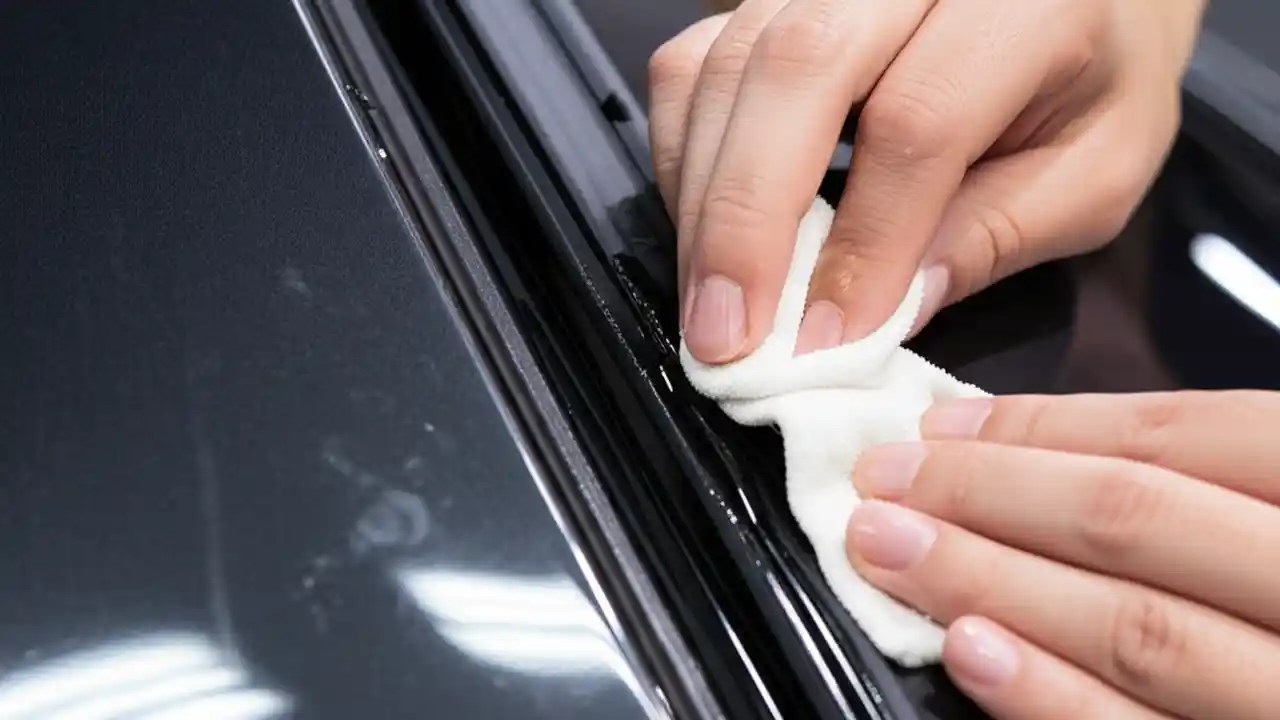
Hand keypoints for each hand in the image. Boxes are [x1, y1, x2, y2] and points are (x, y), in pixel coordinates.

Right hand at [649, 0, 1205, 361]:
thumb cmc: (1092, 76)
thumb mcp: (1094, 173)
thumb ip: (995, 237)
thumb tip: (878, 315)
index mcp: (1025, 2)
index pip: (918, 121)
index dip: (865, 242)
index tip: (829, 339)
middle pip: (798, 71)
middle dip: (747, 222)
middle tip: (727, 334)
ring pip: (729, 67)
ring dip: (704, 201)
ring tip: (711, 304)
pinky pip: (692, 65)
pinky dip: (684, 156)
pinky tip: (705, 229)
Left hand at [847, 391, 1279, 718]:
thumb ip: (1224, 484)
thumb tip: (1056, 452)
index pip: (1191, 435)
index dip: (1048, 425)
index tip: (941, 425)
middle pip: (1143, 522)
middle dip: (993, 492)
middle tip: (883, 480)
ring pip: (1138, 627)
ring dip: (992, 578)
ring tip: (892, 547)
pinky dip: (1050, 695)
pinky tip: (970, 650)